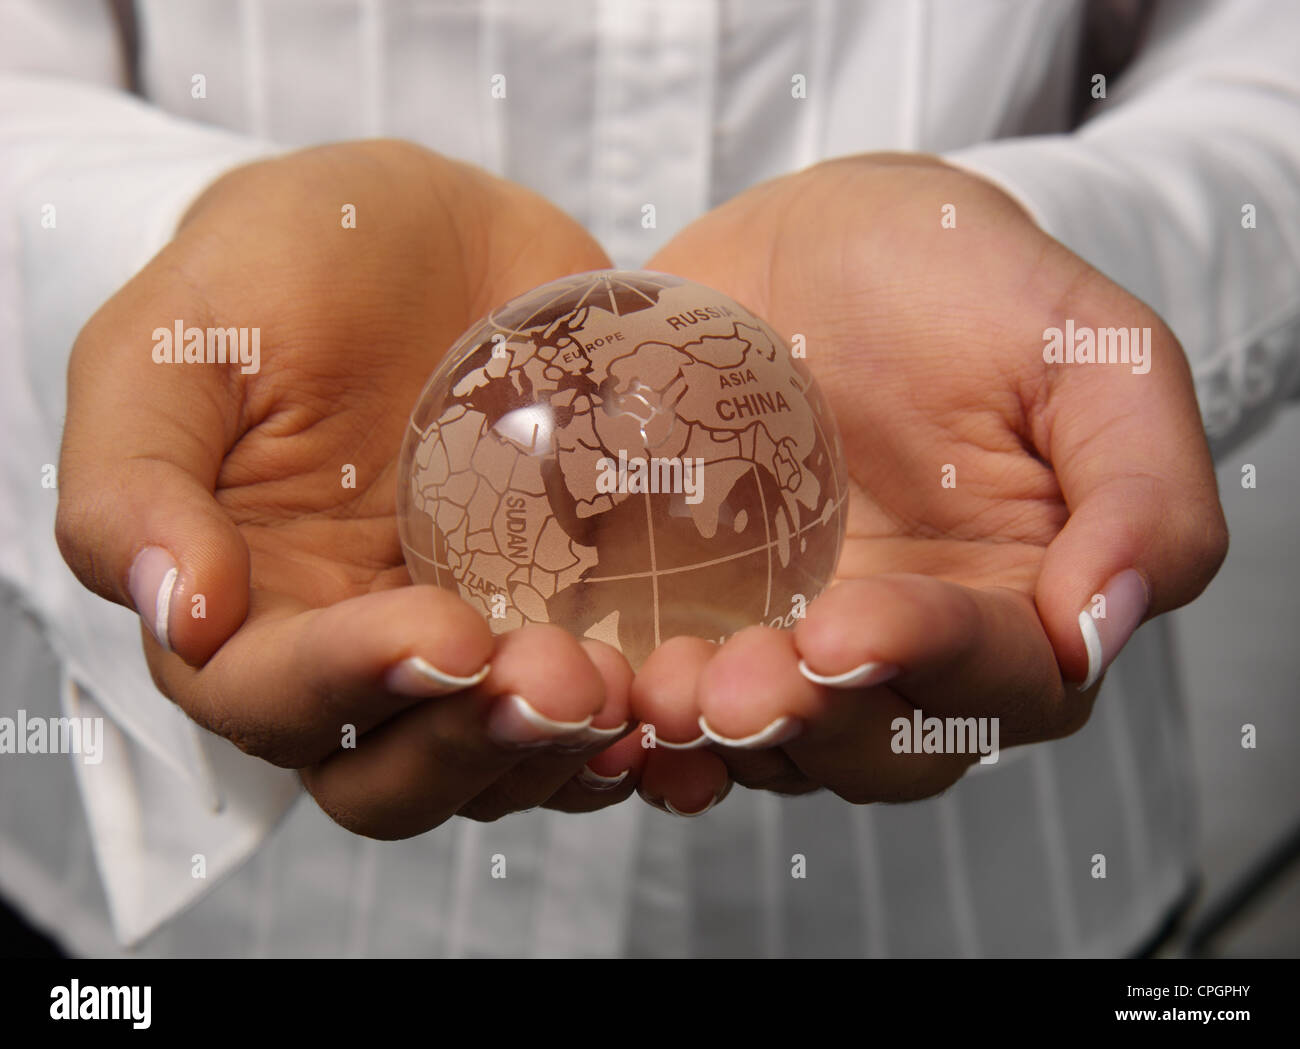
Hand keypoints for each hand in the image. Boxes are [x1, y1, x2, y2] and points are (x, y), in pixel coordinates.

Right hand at [55, 141, 643, 836]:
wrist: (430, 228)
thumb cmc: (283, 264)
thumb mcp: (177, 340)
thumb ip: (138, 480)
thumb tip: (181, 617)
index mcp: (246, 602)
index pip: (271, 701)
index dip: (350, 688)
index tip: (444, 636)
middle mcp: (351, 646)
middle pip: (389, 777)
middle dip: (469, 749)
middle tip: (557, 681)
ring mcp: (466, 635)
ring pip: (493, 763)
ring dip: (555, 749)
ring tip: (619, 686)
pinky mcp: (558, 610)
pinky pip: (589, 709)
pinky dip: (626, 726)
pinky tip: (666, 690)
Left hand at [629, 154, 1227, 811]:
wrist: (816, 243)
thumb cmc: (961, 280)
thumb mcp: (1088, 346)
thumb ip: (1142, 485)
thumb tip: (1107, 625)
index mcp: (1024, 598)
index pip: (1003, 678)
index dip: (929, 663)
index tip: (846, 625)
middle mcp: (915, 648)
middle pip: (885, 745)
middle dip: (813, 726)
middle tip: (736, 685)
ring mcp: (803, 639)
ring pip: (780, 742)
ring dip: (721, 736)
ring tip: (663, 692)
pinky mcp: (709, 617)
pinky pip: (684, 700)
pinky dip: (649, 723)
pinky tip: (611, 707)